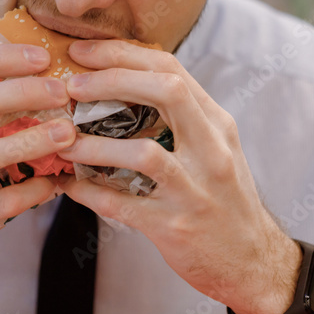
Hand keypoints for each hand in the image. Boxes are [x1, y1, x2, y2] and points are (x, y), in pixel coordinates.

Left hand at [56, 40, 299, 313]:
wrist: (252, 261)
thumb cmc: (222, 196)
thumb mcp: (214, 147)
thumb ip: (180, 115)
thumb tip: (119, 79)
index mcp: (216, 124)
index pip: (171, 69)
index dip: (122, 54)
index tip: (82, 52)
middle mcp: (212, 150)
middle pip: (166, 92)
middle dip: (111, 81)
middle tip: (71, 86)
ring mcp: (195, 189)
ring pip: (143, 152)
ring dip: (93, 144)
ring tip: (62, 141)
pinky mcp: (175, 226)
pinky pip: (122, 204)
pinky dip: (89, 192)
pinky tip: (66, 185)